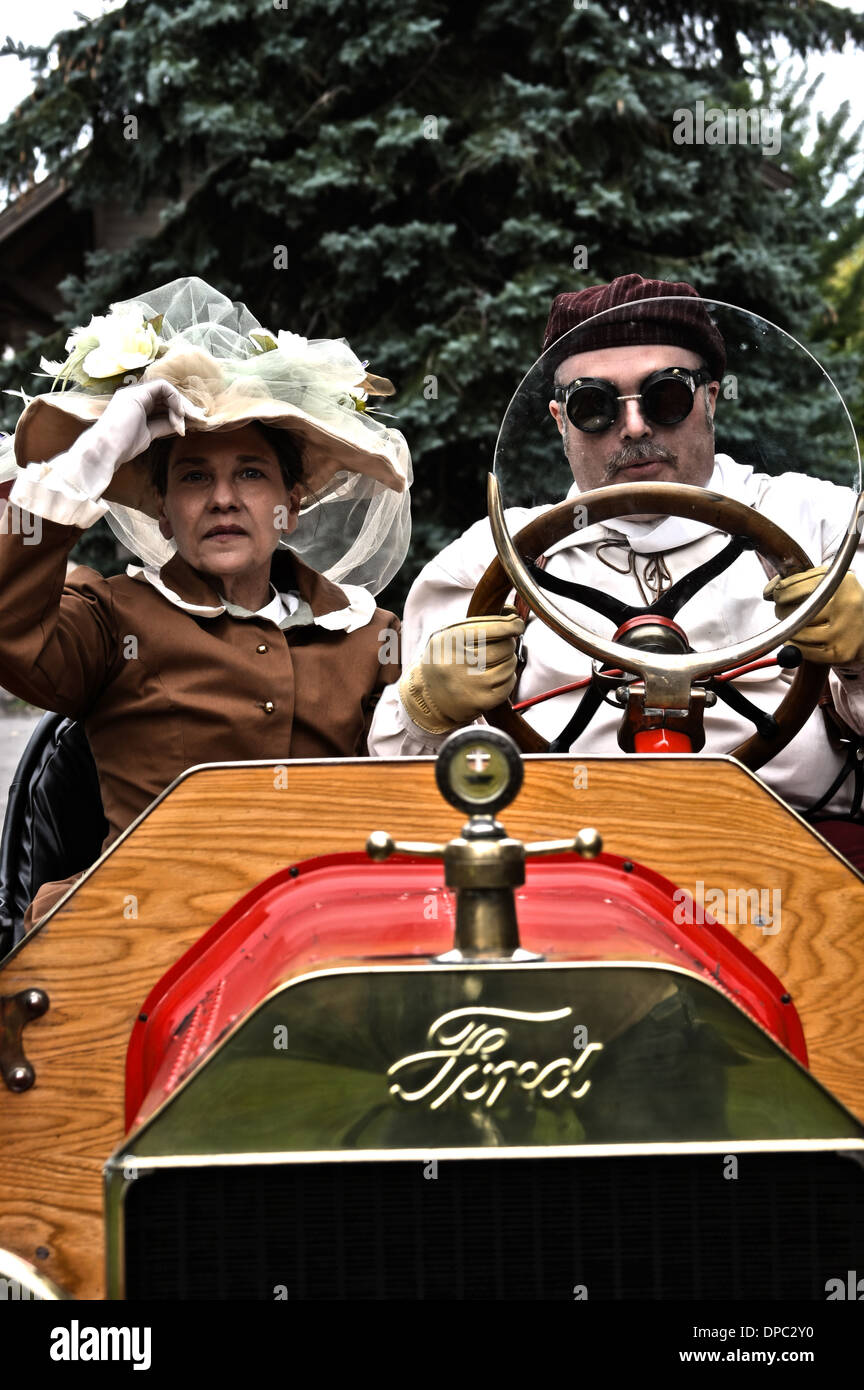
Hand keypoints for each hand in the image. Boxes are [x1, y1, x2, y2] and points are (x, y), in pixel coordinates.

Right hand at [66, 379, 207, 491]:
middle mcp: (134, 395)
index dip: (179, 410)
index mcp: (135, 405)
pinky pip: (163, 388)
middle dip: (186, 406)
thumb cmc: (122, 447)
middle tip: (201, 418)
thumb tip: (180, 424)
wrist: (106, 450)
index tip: (194, 422)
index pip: (163, 402)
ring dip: (183, 405)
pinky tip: (179, 417)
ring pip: (167, 390)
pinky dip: (175, 401)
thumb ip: (162, 426)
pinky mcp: (137, 394)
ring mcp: (134, 393)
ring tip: (194, 420)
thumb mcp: (148, 435)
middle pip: (167, 395)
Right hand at [399, 612, 524, 733]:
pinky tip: (495, 677)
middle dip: (509, 643)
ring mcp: (472, 684)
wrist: (428, 697)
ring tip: (496, 662)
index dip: (510, 625)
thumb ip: (478, 623)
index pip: (491, 627)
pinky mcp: (482, 701)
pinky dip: (508, 678)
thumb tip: (513, 612)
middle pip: (504, 646)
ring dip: (508, 661)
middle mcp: (460, 662)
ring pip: (509, 665)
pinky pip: (509, 683)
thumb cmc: (443, 660)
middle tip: (503, 645)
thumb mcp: (449, 635)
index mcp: (450, 641)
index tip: (518, 624)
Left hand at [764, 565, 863, 666]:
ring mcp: (842, 631)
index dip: (779, 592)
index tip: (778, 595)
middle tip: (785, 611)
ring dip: (789, 630)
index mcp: (842, 584)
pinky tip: (801, 639)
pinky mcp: (839, 652)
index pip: (793, 587)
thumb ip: (801, 580)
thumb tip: (768, 591)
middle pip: (793, 611)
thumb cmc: (845, 605)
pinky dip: (795, 645)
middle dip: (783, 612)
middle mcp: (845, 606)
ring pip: (796, 632)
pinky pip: (803, 650)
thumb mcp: (831, 584)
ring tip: (797, 625)